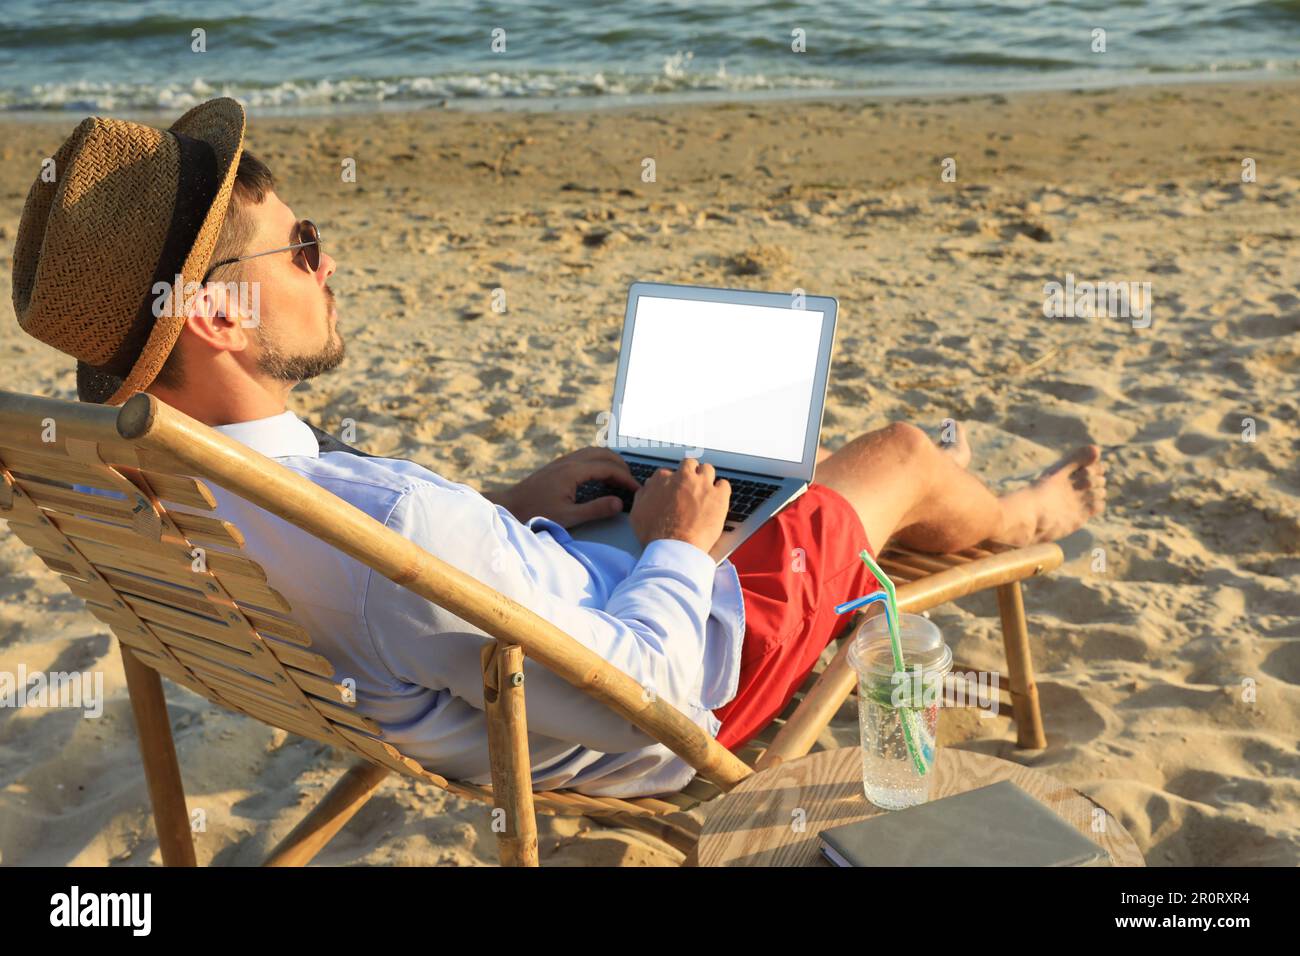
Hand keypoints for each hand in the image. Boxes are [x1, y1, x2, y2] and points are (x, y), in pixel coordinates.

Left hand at [489, 447, 641, 527]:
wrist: (509, 506)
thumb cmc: (535, 513)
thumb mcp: (568, 517)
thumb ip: (595, 510)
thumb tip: (619, 503)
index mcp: (572, 472)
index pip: (607, 468)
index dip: (626, 478)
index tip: (637, 489)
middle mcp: (568, 462)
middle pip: (603, 453)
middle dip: (621, 465)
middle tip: (632, 481)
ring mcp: (562, 461)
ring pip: (593, 452)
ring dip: (610, 461)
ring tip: (621, 476)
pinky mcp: (557, 466)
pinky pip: (584, 456)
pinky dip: (599, 461)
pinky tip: (600, 474)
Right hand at [629, 458, 729, 552]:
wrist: (674, 548)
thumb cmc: (655, 535)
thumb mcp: (638, 513)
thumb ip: (643, 495)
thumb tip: (648, 487)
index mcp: (663, 480)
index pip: (668, 473)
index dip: (672, 482)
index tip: (675, 490)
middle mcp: (683, 478)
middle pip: (690, 465)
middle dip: (690, 474)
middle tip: (691, 487)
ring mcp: (703, 485)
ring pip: (708, 469)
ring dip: (706, 478)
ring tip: (706, 491)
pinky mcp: (719, 496)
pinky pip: (724, 484)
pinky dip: (721, 490)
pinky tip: (718, 499)